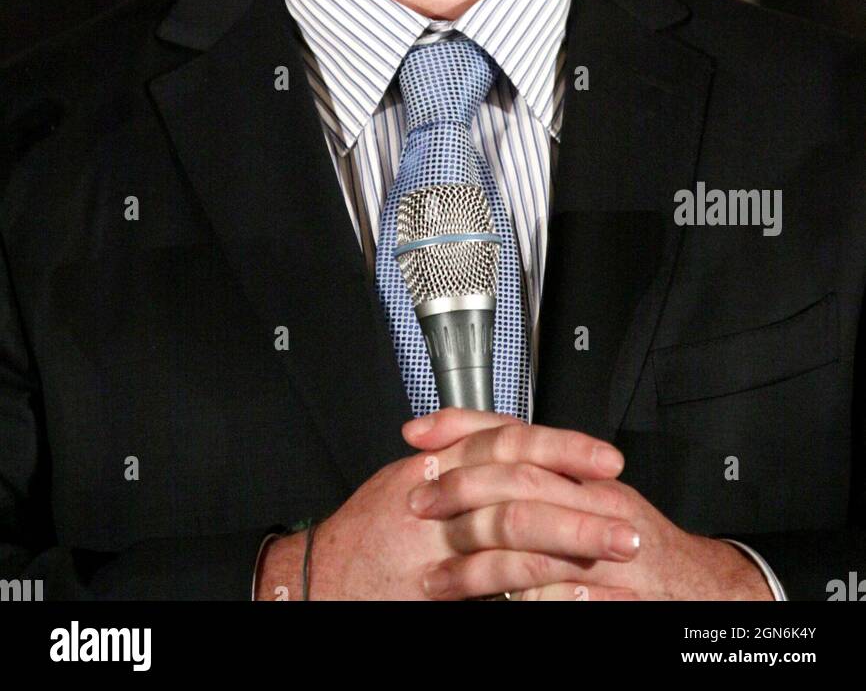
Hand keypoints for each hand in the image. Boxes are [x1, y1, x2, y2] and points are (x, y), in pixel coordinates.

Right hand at [256, 410, 628, 598]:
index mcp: (437, 462)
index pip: (507, 440)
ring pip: (513, 529)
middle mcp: (437, 495)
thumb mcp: (409, 479)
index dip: (561, 446)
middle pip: (519, 482)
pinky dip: (539, 585)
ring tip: (616, 551)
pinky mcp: (437, 585)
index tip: (606, 459)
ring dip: (572, 541)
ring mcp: (436, 543)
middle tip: (627, 517)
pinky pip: (495, 581)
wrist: (319, 577)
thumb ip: (457, 455)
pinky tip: (574, 592)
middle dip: (579, 499)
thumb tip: (511, 442)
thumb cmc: (365, 532)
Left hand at [404, 409, 775, 601]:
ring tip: (434, 580)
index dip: (464, 426)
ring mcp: (607, 549)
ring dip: (475, 564)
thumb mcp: (590, 496)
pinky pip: (561, 596)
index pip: (517, 433)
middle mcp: (596, 501)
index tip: (417, 434)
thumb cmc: (636, 544)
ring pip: (531, 541)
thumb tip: (473, 457)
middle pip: (517, 479)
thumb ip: (542, 475)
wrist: (702, 589)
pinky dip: (525, 601)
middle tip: (417, 504)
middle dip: (459, 491)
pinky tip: (494, 609)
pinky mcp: (615, 597)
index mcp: (586, 472)